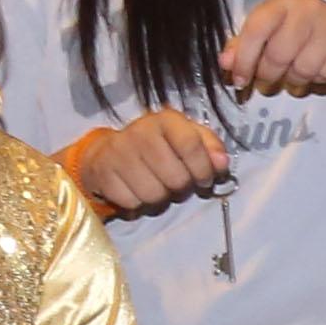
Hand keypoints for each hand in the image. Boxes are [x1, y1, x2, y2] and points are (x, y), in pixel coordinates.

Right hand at [64, 109, 232, 219]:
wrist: (108, 153)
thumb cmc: (158, 147)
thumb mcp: (187, 137)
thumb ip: (210, 147)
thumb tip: (222, 163)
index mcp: (166, 120)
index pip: (191, 145)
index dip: (203, 168)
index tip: (205, 180)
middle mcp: (140, 132)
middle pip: (176, 178)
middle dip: (182, 188)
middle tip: (178, 184)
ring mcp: (118, 153)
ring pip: (154, 195)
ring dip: (161, 198)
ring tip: (158, 186)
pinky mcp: (103, 175)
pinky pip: (132, 203)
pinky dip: (138, 204)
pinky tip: (137, 190)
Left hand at [216, 0, 325, 99]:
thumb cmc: (303, 43)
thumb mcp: (269, 41)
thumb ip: (244, 49)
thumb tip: (224, 61)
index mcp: (282, 4)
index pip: (256, 28)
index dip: (244, 58)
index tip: (240, 80)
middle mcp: (308, 8)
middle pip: (278, 55)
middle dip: (270, 75)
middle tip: (271, 81)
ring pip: (302, 68)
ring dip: (296, 80)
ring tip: (300, 73)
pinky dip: (320, 80)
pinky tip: (323, 70)